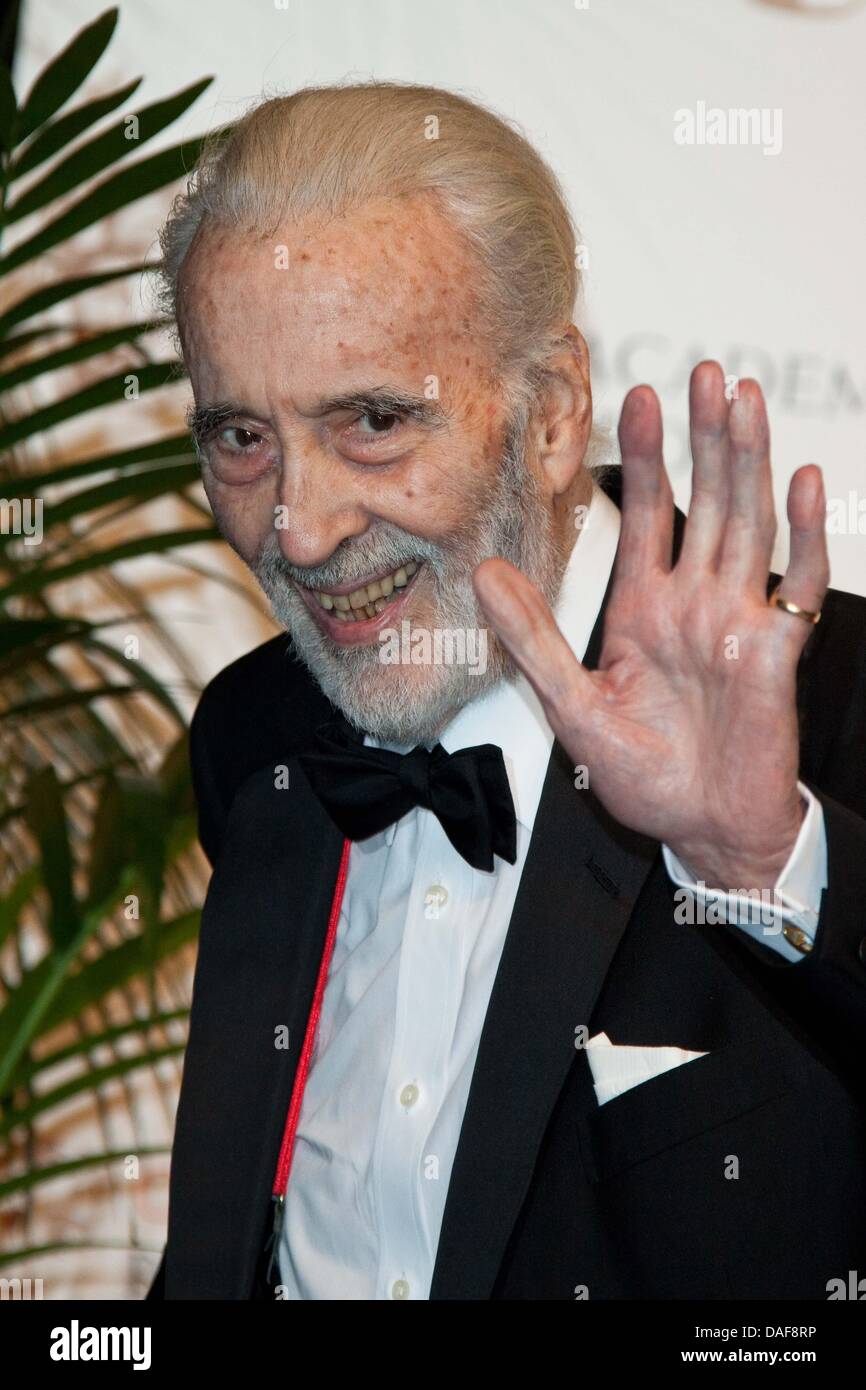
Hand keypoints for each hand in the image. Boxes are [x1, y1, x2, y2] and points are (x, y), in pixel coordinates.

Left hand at [473, 361, 828, 890]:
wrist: (701, 831)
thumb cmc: (643, 777)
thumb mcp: (571, 705)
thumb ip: (532, 637)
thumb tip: (484, 573)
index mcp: (644, 610)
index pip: (650, 514)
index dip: (647, 455)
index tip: (640, 394)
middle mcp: (694, 603)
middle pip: (705, 502)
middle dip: (704, 437)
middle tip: (705, 372)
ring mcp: (738, 621)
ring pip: (747, 523)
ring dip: (748, 461)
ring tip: (743, 400)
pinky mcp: (776, 652)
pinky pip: (795, 583)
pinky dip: (803, 534)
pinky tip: (803, 482)